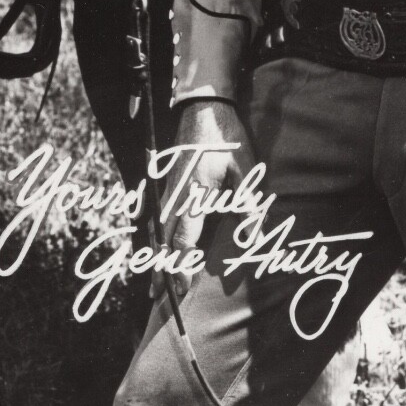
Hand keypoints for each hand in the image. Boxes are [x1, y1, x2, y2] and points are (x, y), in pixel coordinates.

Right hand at [160, 100, 255, 283]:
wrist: (204, 105)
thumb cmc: (227, 137)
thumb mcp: (244, 169)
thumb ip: (247, 204)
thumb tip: (253, 239)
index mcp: (195, 195)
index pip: (183, 240)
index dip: (181, 267)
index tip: (181, 290)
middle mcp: (176, 195)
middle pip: (163, 241)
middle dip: (160, 271)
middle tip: (156, 300)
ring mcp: (169, 188)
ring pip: (158, 230)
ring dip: (155, 256)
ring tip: (152, 282)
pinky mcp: (169, 182)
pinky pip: (158, 216)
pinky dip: (155, 236)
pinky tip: (153, 247)